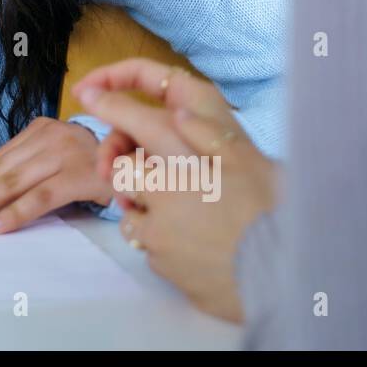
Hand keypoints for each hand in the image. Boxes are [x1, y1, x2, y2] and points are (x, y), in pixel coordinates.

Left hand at [0, 116, 112, 234]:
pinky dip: (14, 213)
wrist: (146, 159)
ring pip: (12, 183)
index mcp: (38, 131)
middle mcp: (48, 137)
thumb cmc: (97, 166)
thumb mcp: (58, 160)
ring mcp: (64, 153)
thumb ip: (28, 171)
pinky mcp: (80, 174)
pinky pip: (40, 197)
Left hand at [71, 58, 277, 321]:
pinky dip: (159, 238)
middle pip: (123, 169)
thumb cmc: (272, 212)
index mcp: (190, 158)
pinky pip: (145, 241)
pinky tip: (190, 240)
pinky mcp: (159, 260)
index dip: (110, 103)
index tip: (86, 90)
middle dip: (134, 171)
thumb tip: (178, 112)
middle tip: (163, 178)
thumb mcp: (249, 162)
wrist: (280, 276)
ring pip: (129, 208)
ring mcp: (158, 229)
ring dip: (146, 207)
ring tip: (187, 213)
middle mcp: (166, 191)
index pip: (138, 123)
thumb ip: (209, 134)